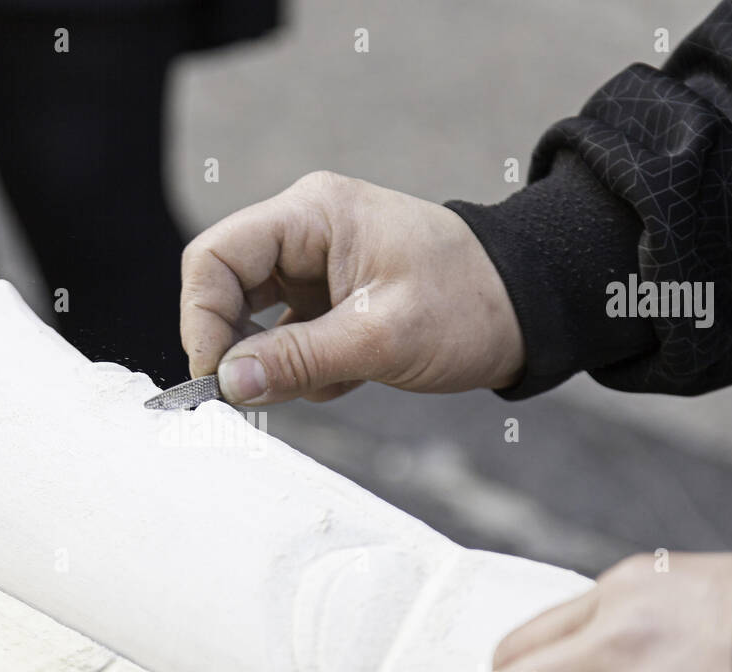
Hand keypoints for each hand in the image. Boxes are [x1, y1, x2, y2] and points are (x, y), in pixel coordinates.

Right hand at [179, 171, 524, 403]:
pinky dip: (303, 369)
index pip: (215, 257)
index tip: (217, 378)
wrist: (529, 310)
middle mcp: (303, 234)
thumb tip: (227, 385)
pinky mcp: (326, 303)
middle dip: (235, 347)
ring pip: (251, 321)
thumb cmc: (469, 304)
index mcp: (312, 215)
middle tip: (253, 395)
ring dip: (275, 363)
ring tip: (325, 379)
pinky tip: (347, 376)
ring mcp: (313, 269)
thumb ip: (297, 361)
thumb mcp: (381, 338)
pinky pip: (284, 341)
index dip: (201, 318)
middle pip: (224, 288)